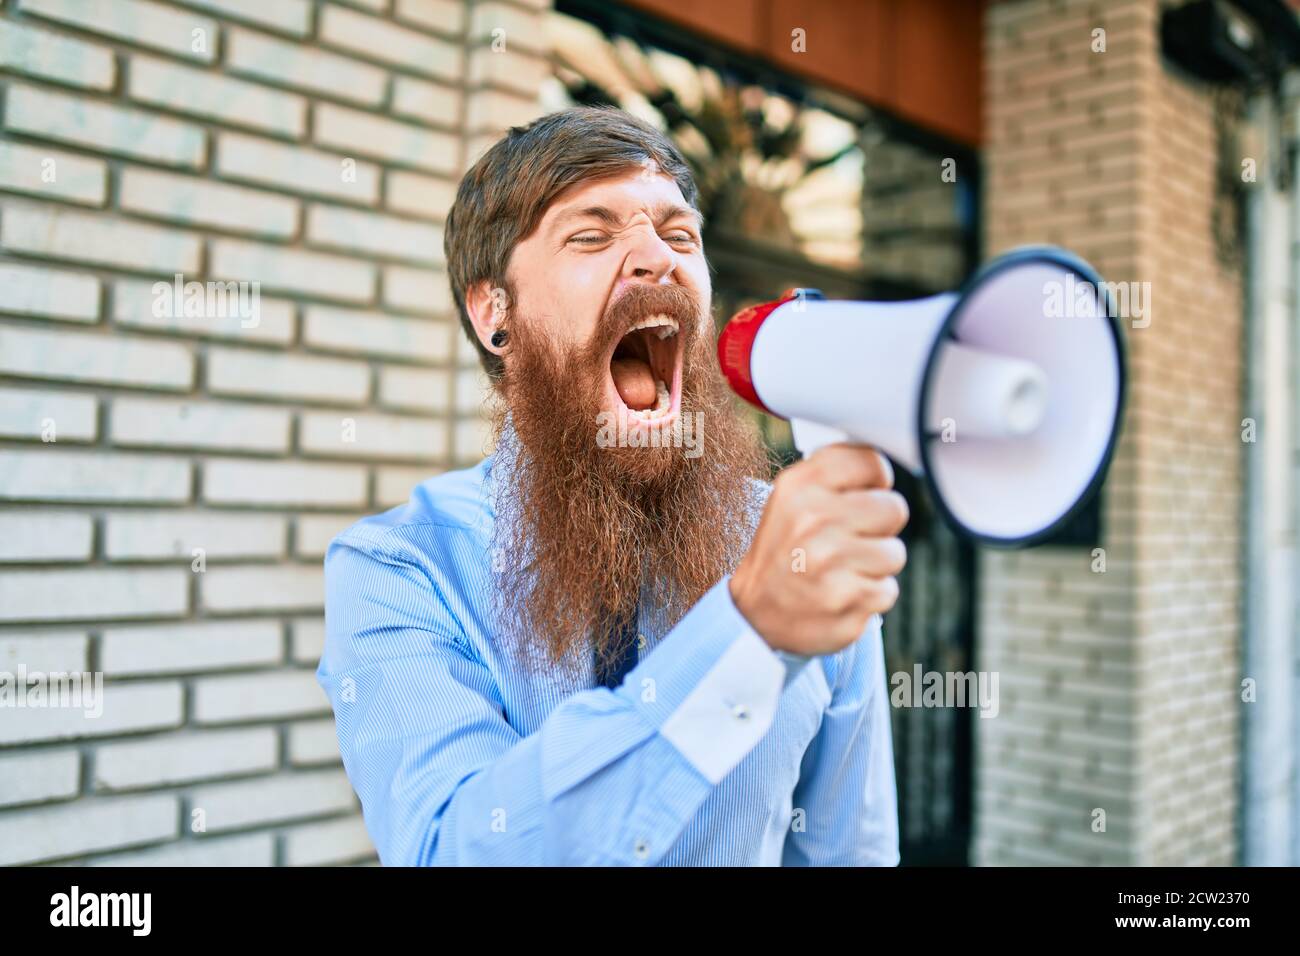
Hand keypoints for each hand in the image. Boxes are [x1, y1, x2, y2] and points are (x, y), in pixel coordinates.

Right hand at [729, 443, 908, 655]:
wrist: (752, 615)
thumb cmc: (783, 552)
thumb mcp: (791, 499)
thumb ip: (834, 473)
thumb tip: (883, 461)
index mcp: (800, 487)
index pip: (872, 463)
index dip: (874, 483)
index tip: (859, 498)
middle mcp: (814, 520)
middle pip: (894, 508)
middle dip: (878, 527)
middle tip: (850, 540)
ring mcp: (831, 563)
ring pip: (895, 553)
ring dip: (874, 565)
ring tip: (842, 570)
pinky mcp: (848, 601)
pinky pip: (887, 590)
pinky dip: (870, 596)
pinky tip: (841, 594)